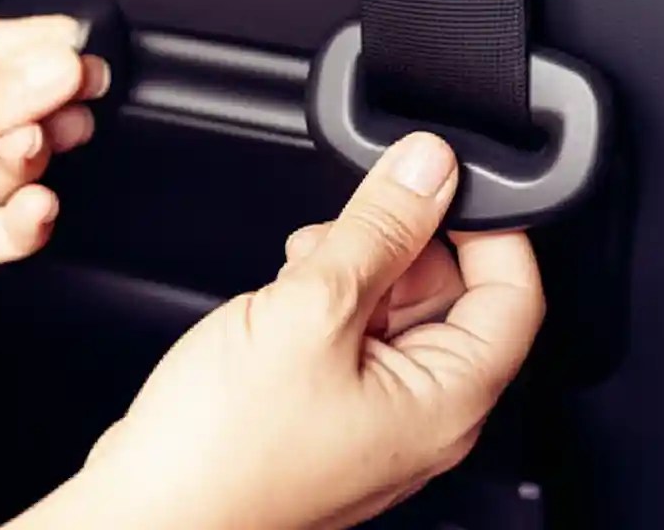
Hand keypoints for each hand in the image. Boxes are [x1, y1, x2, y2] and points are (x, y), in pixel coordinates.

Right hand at [7, 133, 544, 529]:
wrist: (147, 511)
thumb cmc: (224, 450)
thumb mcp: (312, 310)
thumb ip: (380, 228)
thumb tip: (431, 168)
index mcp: (449, 400)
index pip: (516, 294)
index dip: (490, 226)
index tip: (446, 181)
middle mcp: (424, 414)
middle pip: (456, 296)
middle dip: (406, 244)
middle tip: (355, 221)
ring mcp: (375, 414)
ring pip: (398, 310)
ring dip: (359, 266)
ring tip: (307, 263)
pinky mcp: (330, 409)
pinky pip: (355, 336)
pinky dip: (330, 299)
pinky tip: (288, 292)